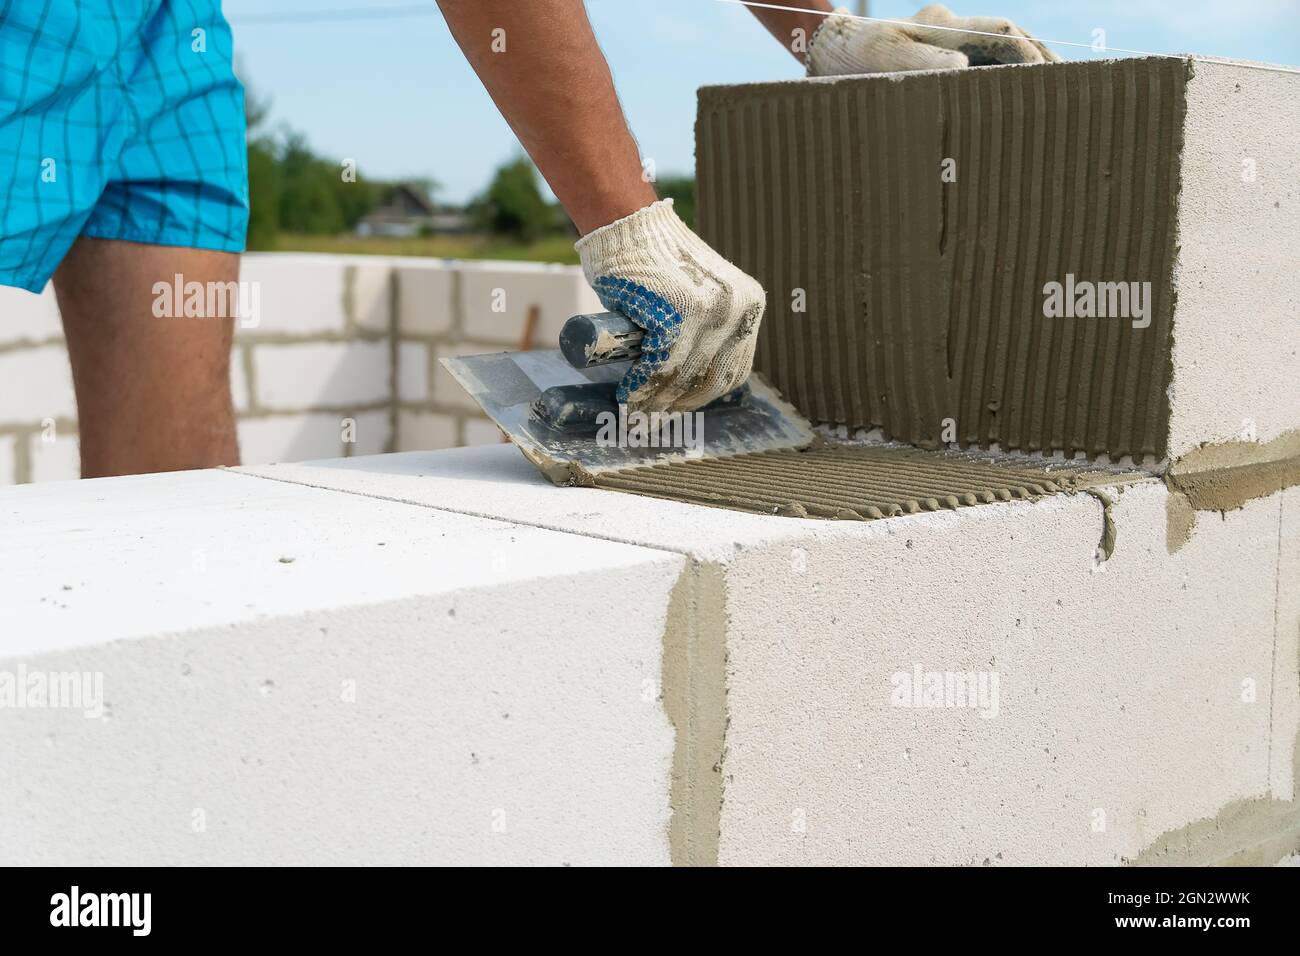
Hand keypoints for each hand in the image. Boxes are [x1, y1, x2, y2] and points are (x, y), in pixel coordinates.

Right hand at [575, 199, 763, 413]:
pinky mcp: (676, 315)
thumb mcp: (699, 293)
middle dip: (681, 405)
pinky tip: (627, 394)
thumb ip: (706, 326)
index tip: (680, 407)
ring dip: (657, 401)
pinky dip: (641, 385)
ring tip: (635, 411)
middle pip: (713, 378)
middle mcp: (738, 310)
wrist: (629, 224)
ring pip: (685, 376)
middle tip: (654, 417)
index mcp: (750, 305)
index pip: (734, 368)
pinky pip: (660, 364)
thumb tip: (689, 377)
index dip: (705, 395)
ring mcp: (709, 312)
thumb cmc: (656, 260)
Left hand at [807, 4, 1060, 75]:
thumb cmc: (853, 59)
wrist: (828, 52)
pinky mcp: (940, 60)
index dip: (1030, 54)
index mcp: (943, 23)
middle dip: (1043, 60)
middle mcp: (951, 28)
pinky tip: (1016, 107)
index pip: (1003, 33)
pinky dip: (1003, 84)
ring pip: (1001, 54)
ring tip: (1054, 99)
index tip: (1046, 79)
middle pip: (1012, 39)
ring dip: (1028, 72)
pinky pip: (981, 69)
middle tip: (1070, 88)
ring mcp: (947, 42)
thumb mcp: (885, 60)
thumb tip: (963, 69)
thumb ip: (921, 62)